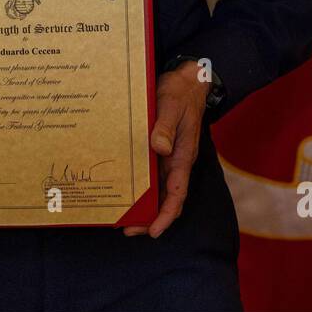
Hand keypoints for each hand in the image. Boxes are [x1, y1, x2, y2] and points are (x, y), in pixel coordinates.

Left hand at [124, 61, 208, 237]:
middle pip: (167, 199)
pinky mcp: (160, 150)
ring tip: (124, 218)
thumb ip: (165, 126)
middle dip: (151, 218)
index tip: (153, 231)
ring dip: (144, 206)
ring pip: (158, 190)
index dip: (165, 215)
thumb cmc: (181, 92)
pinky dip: (141, 188)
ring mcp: (168, 157)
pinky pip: (151, 175)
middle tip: (128, 230)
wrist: (187, 80)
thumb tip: (160, 148)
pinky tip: (126, 191)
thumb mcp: (171, 106)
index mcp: (182, 156)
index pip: (177, 194)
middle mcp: (176, 161)